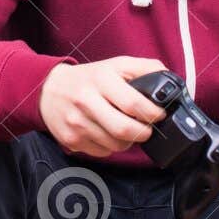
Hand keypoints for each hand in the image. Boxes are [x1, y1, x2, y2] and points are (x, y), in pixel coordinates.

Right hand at [38, 56, 168, 158]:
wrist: (48, 89)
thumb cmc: (89, 78)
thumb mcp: (116, 65)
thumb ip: (146, 69)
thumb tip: (171, 82)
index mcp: (101, 80)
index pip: (133, 103)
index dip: (153, 113)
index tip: (159, 114)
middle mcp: (86, 101)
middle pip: (125, 129)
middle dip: (144, 133)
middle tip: (147, 128)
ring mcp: (77, 123)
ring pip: (116, 145)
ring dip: (128, 141)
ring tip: (125, 128)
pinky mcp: (71, 140)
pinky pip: (103, 152)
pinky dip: (111, 146)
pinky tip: (107, 133)